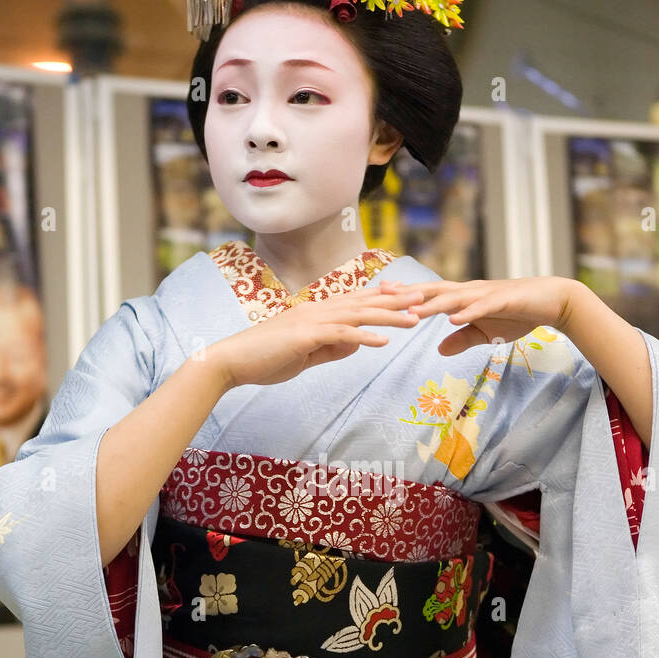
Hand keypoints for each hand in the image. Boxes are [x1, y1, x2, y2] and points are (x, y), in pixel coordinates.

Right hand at [207, 286, 423, 388]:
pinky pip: (339, 335)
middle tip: (426, 297)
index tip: (409, 295)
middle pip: (365, 302)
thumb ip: (331, 348)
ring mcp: (311, 321)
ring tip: (414, 317)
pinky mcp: (304, 336)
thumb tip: (357, 345)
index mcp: (318, 312)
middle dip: (397, 300)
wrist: (232, 362)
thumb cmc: (266, 359)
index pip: (358, 301)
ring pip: (358, 314)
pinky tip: (383, 341)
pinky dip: (362, 336)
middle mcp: (318, 310)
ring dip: (388, 315)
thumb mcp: (306, 354)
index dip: (385, 297)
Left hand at [377, 276, 580, 355]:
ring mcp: (485, 294)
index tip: (379, 297)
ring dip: (431, 305)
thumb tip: (440, 349)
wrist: (550, 301)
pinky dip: (467, 312)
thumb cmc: (517, 314)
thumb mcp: (486, 333)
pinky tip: (453, 319)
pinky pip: (481, 307)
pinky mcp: (503, 301)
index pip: (428, 295)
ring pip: (453, 298)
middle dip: (408, 294)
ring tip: (411, 311)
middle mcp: (469, 291)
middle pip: (433, 292)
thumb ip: (462, 339)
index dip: (404, 295)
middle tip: (381, 297)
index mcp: (462, 298)